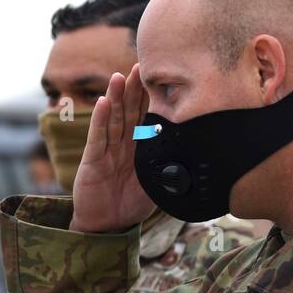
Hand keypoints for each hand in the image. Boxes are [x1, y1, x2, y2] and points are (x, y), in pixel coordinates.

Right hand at [70, 65, 156, 232]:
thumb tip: (199, 158)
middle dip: (134, 89)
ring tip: (120, 77)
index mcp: (139, 148)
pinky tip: (104, 103)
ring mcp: (106, 151)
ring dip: (116, 97)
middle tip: (141, 65)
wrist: (108, 227)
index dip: (150, 98)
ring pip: (112, 119)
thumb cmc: (131, 206)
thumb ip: (172, 168)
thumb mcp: (158, 185)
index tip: (160, 76)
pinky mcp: (93, 162)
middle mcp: (122, 145)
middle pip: (128, 111)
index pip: (146, 117)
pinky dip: (100, 120)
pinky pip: (98, 138)